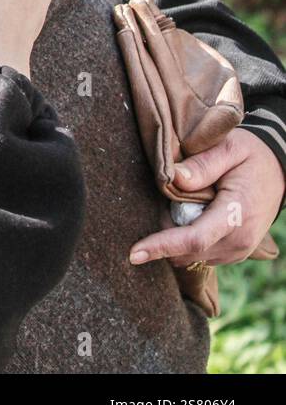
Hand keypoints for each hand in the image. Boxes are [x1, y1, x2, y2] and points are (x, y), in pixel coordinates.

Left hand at [129, 128, 284, 266]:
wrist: (279, 172)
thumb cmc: (251, 156)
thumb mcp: (230, 148)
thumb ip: (202, 164)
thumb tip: (173, 180)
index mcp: (237, 213)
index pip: (194, 239)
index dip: (162, 246)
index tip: (133, 253)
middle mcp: (239, 240)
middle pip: (186, 250)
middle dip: (164, 233)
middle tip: (166, 200)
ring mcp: (238, 251)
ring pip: (190, 256)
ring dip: (176, 237)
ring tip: (185, 205)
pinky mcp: (234, 253)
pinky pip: (199, 254)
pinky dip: (187, 240)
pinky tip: (192, 216)